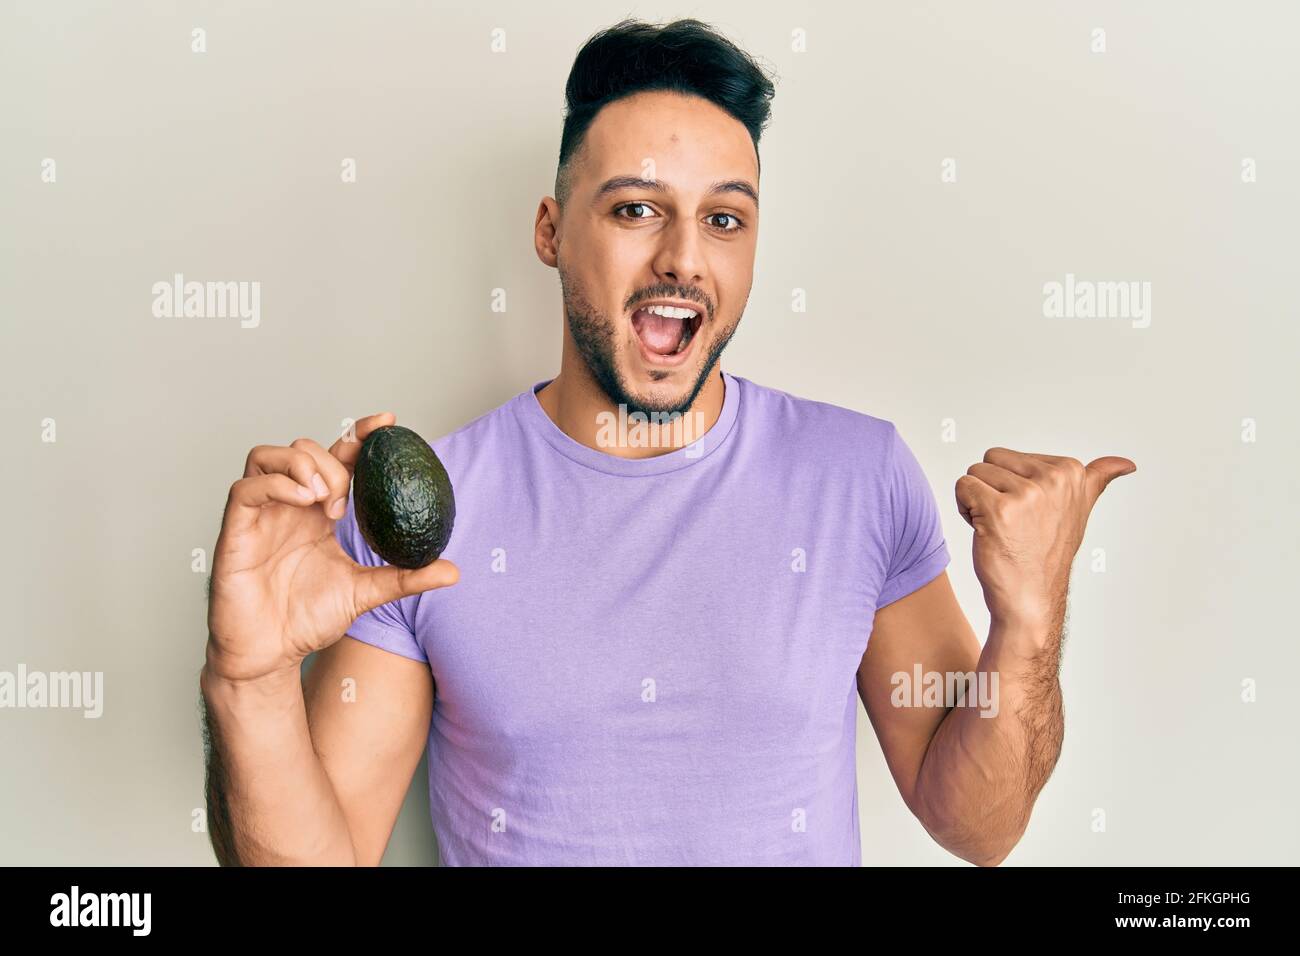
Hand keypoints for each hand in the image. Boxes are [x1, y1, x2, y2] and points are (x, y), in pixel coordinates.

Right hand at [205, 411, 458, 683]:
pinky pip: (245, 488)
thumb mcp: (365, 593)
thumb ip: (404, 578)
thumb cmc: (306, 620)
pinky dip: (274, 484)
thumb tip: (453, 571)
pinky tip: (302, 501)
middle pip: (304, 449)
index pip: (337, 457)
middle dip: (330, 463)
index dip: (360, 434)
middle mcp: (287, 505)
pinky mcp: (235, 530)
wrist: (269, 655)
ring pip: (267, 455)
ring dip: (300, 463)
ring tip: (321, 497)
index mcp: (318, 511)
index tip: (389, 423)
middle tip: (343, 502)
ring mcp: (259, 515)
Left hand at [954, 448, 1134, 627]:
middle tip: (1011, 522)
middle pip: (990, 459)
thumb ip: (1097, 480)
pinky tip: (985, 531)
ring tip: (1000, 528)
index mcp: (1071, 471)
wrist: (1030, 598)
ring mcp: (1028, 495)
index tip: (1029, 513)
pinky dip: (965, 509)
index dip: (1010, 484)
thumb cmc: (1046, 555)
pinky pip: (963, 487)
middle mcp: (1053, 479)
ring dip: (977, 501)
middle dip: (991, 489)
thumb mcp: (1079, 511)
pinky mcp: (999, 510)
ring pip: (975, 472)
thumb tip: (1128, 464)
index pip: (1010, 456)